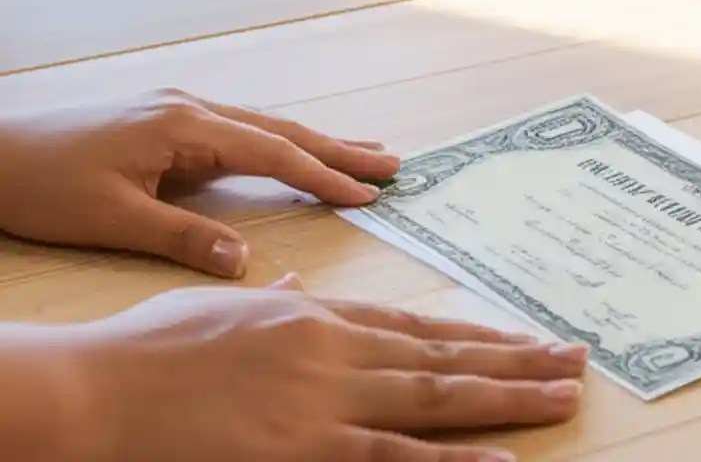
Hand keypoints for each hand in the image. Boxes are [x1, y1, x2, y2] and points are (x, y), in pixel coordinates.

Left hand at [0, 88, 398, 277]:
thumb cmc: (43, 185)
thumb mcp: (113, 219)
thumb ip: (184, 237)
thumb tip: (245, 260)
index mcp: (185, 127)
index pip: (273, 154)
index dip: (324, 176)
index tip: (369, 195)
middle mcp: (192, 109)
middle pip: (282, 131)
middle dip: (340, 149)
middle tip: (395, 164)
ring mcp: (181, 110)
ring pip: (265, 127)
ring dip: (316, 142)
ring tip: (365, 152)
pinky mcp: (170, 120)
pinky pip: (242, 131)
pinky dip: (281, 144)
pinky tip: (296, 151)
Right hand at [30, 275, 586, 461]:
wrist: (97, 391)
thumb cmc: (146, 351)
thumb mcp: (216, 308)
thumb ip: (269, 300)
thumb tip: (293, 284)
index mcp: (315, 314)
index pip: (416, 324)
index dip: (477, 332)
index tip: (523, 335)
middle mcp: (335, 348)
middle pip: (445, 355)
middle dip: (515, 358)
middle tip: (576, 359)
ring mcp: (326, 398)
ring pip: (438, 397)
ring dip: (508, 397)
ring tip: (565, 396)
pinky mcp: (308, 448)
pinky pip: (395, 457)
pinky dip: (453, 460)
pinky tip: (502, 461)